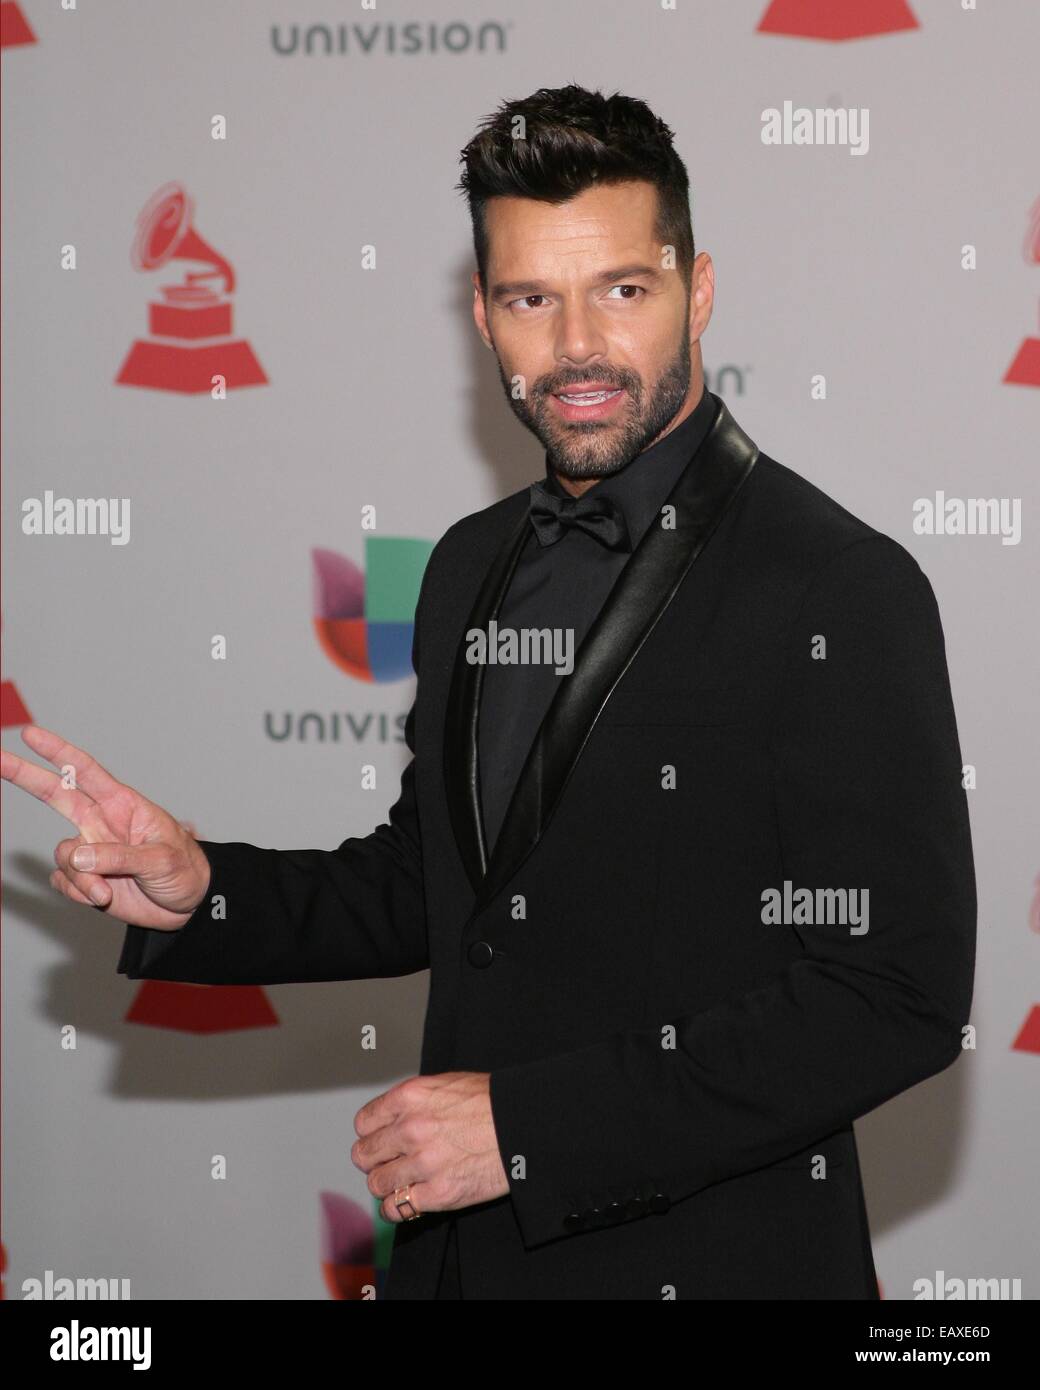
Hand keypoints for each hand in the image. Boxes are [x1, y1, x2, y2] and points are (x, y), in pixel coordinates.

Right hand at [1, 724, 211, 929]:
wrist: (189, 905)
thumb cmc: (185, 871)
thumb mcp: (162, 860)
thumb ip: (120, 857)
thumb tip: (78, 856)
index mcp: (122, 806)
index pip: (85, 773)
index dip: (58, 752)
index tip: (31, 734)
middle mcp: (100, 824)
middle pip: (55, 795)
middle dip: (25, 775)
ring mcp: (91, 851)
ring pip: (62, 856)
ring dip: (80, 877)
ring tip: (108, 890)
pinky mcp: (84, 879)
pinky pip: (64, 882)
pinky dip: (80, 893)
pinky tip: (103, 897)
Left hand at [351, 1071, 509, 1222]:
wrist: (522, 1126)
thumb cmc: (492, 1103)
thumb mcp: (447, 1085)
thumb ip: (414, 1101)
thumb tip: (393, 1116)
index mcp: (410, 1098)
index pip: (364, 1123)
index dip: (372, 1134)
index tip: (381, 1140)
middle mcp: (411, 1129)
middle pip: (364, 1155)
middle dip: (374, 1161)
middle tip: (388, 1163)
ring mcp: (423, 1163)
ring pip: (377, 1184)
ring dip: (387, 1186)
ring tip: (401, 1183)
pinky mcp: (438, 1194)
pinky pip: (396, 1209)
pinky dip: (398, 1209)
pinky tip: (408, 1202)